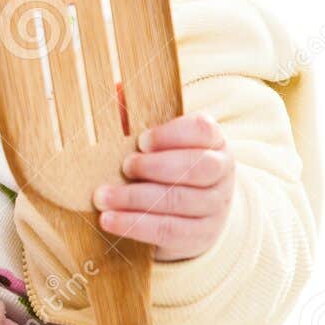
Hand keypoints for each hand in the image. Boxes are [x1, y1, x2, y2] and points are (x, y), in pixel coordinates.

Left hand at [92, 113, 234, 260]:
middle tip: (124, 167)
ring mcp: (216, 206)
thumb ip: (138, 116)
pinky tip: (110, 220)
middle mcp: (222, 171)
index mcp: (213, 140)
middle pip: (197, 167)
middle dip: (156, 167)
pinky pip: (169, 230)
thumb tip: (116, 88)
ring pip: (179, 201)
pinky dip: (136, 225)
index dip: (172, 134)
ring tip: (102, 197)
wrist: (189, 216)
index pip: (203, 130)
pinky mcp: (200, 235)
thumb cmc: (165, 169)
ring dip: (136, 198)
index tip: (141, 139)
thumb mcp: (158, 143)